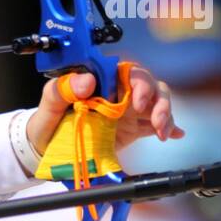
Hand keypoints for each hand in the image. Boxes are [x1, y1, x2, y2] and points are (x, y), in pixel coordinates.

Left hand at [26, 66, 183, 156]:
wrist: (46, 150)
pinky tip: (174, 134)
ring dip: (165, 113)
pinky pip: (155, 123)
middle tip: (154, 119)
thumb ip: (62, 90)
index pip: (126, 71)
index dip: (138, 82)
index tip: (135, 102)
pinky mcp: (133, 128)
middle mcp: (117, 92)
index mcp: (100, 81)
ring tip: (162, 132)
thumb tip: (86, 81)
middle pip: (148, 84)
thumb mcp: (48, 106)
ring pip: (156, 101)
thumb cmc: (47, 123)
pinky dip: (169, 127)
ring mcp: (127, 110)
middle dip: (157, 99)